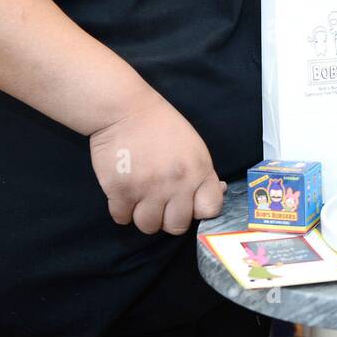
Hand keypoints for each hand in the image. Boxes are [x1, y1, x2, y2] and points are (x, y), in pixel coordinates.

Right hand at [88, 92, 226, 234]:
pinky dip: (122, 210)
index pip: (211, 209)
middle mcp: (176, 184)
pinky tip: (125, 194)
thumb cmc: (161, 126)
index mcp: (198, 170)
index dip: (199, 210)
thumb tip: (216, 193)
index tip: (189, 204)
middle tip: (160, 203)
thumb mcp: (194, 146)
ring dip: (144, 216)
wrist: (125, 109)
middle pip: (177, 226)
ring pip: (148, 226)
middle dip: (169, 218)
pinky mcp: (121, 191)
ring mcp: (148, 189)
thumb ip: (203, 173)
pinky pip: (122, 218)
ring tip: (141, 199)